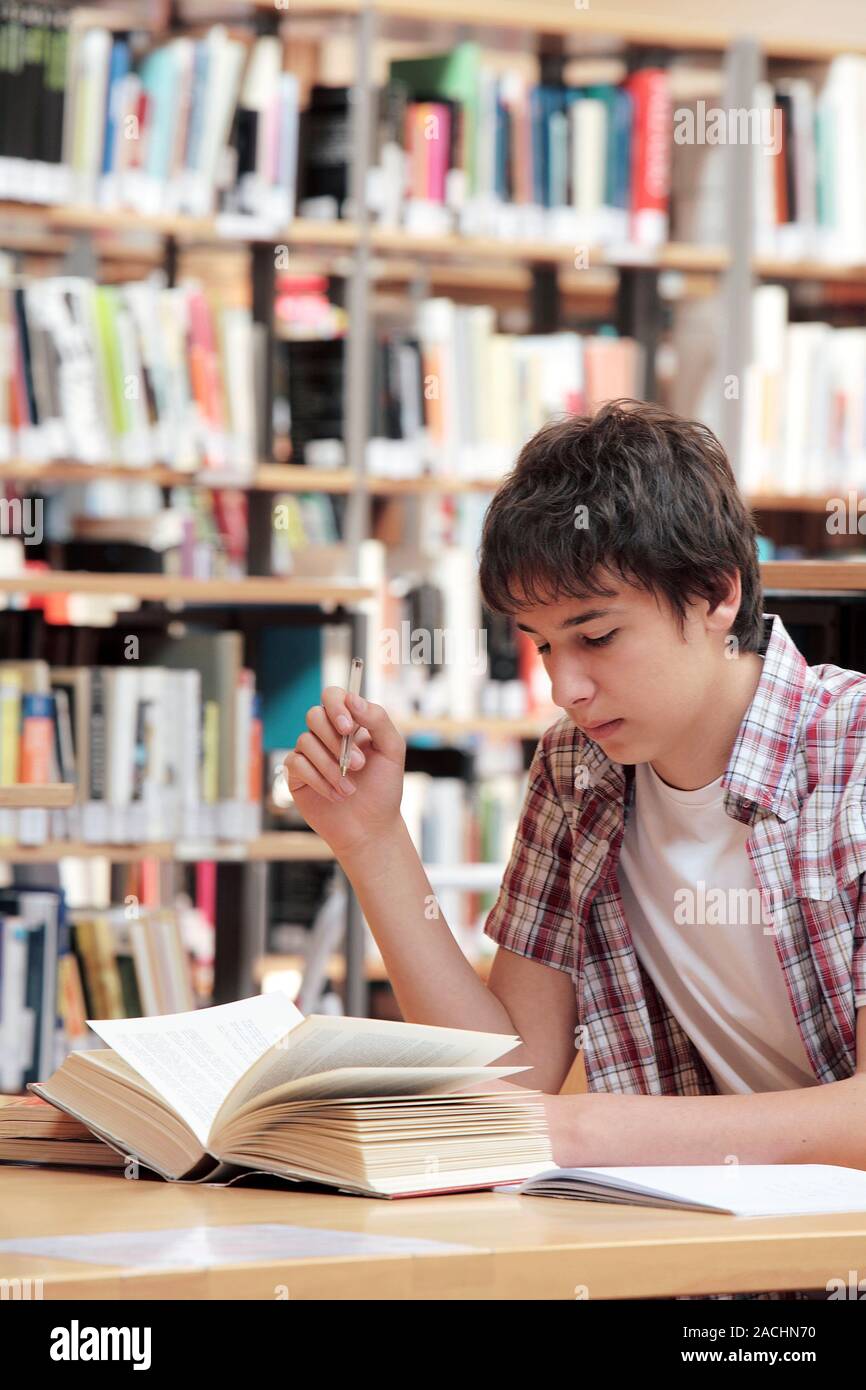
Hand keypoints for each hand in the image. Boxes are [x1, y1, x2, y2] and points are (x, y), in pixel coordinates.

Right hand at [283, 686, 405, 856]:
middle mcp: (326, 735)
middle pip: (314, 716)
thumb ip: (378, 720)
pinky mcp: (296, 774)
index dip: (336, 706)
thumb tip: (352, 699)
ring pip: (305, 742)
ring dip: (331, 767)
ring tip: (350, 789)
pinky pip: (296, 764)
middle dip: (335, 741)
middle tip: (358, 765)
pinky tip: (335, 795)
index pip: (332, 696)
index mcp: (349, 723)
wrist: (371, 827)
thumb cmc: (383, 788)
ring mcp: (309, 753)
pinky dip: (319, 780)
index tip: (348, 727)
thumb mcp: (392, 751)